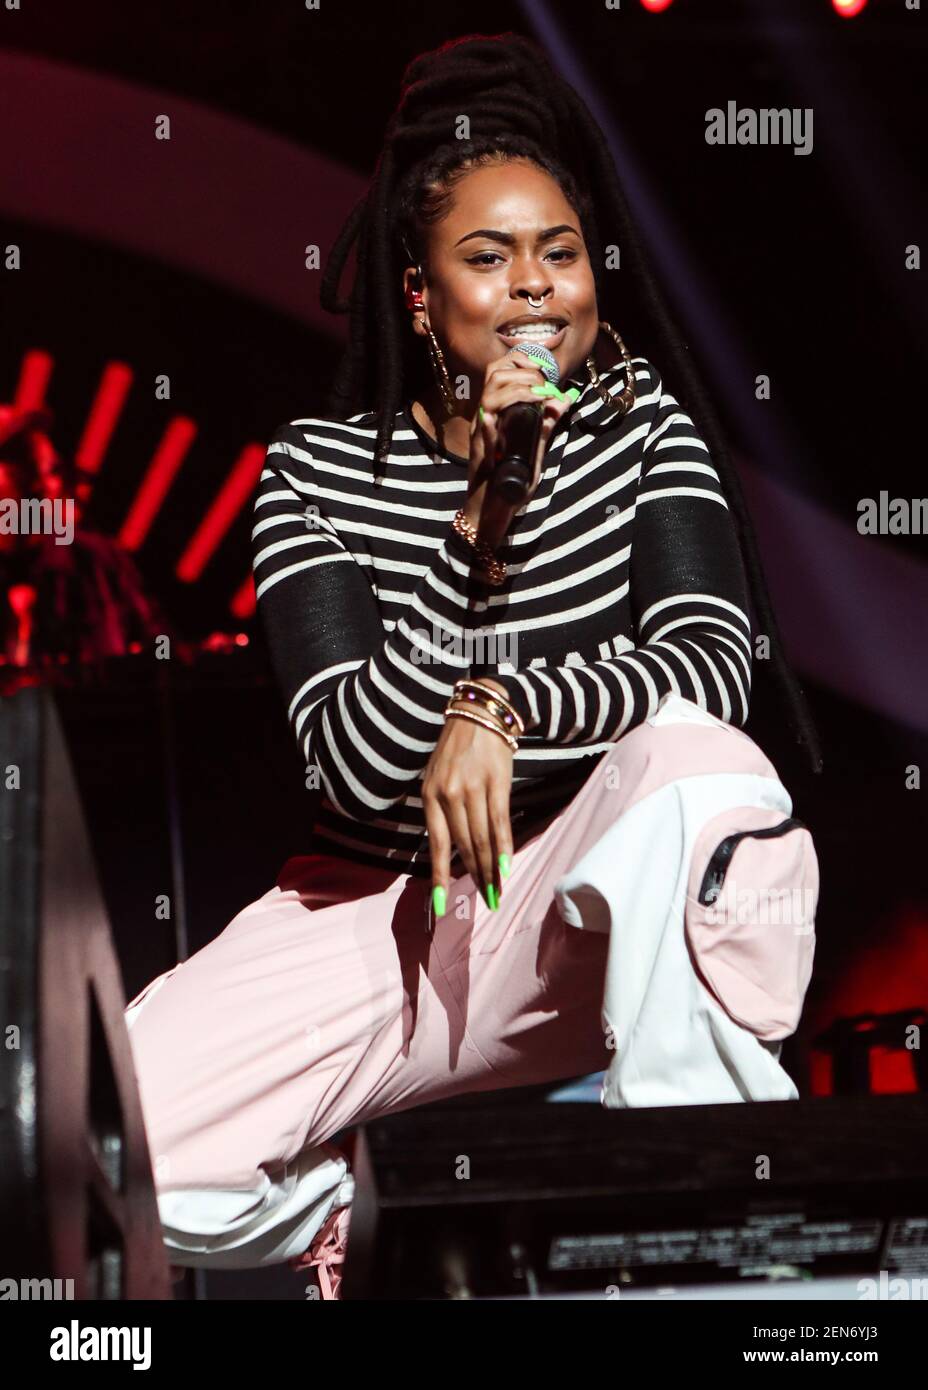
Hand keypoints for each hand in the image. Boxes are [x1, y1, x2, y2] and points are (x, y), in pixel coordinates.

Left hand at [422, 690, 514, 915]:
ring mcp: (473, 788)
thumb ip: (441, 809)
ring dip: (490, 869)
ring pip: (482, 838)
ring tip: (497, 892)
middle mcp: (449, 794)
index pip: (438, 844)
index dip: (440, 877)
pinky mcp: (497, 782)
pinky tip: (506, 868)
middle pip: (464, 846)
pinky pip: (500, 822)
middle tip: (486, 902)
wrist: (479, 713)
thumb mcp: (436, 776)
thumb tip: (451, 849)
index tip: (442, 906)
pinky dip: (503, 847)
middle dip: (475, 877)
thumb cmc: (456, 749)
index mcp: (430, 796)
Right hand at [463, 348, 577, 551]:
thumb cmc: (510, 483)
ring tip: (540, 392)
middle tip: (544, 382)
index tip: (545, 368)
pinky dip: (514, 400)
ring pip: (492, 386)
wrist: (490, 510)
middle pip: (494, 370)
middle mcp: (484, 416)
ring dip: (520, 382)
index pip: (500, 371)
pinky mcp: (481, 442)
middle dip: (524, 367)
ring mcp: (481, 428)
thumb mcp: (534, 449)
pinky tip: (534, 402)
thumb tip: (563, 401)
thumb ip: (545, 425)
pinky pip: (490, 411)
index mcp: (494, 413)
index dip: (523, 360)